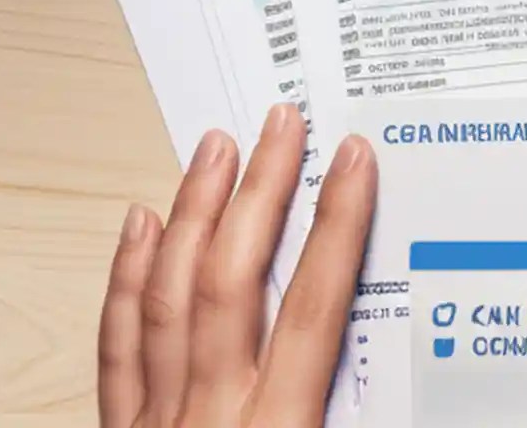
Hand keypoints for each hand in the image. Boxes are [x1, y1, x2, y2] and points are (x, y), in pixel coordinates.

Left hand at [97, 103, 376, 427]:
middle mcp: (214, 410)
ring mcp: (161, 418)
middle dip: (261, 192)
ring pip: (170, 294)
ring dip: (195, 211)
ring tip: (215, 151)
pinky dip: (128, 277)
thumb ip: (360, 413)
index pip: (315, 306)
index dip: (337, 225)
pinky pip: (119, 342)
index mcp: (280, 427)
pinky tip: (140, 226)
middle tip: (280, 127)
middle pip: (234, 279)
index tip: (351, 164)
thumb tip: (407, 381)